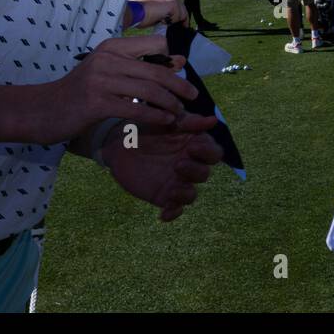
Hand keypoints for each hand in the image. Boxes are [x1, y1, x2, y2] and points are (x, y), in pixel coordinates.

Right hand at [37, 36, 195, 143]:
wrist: (43, 109)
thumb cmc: (80, 91)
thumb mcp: (108, 70)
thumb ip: (140, 65)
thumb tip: (179, 60)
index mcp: (113, 46)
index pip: (155, 44)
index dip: (173, 60)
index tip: (183, 77)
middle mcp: (108, 58)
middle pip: (156, 70)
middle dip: (179, 85)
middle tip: (193, 97)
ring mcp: (101, 80)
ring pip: (149, 91)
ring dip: (170, 104)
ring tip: (179, 113)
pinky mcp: (97, 103)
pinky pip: (136, 109)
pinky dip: (155, 116)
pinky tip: (165, 122)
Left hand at [101, 113, 223, 221]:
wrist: (120, 143)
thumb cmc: (147, 127)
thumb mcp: (167, 121)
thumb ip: (189, 121)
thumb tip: (214, 120)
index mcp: (196, 147)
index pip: (213, 153)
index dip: (207, 152)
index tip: (192, 147)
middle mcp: (191, 166)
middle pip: (204, 174)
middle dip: (194, 171)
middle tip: (178, 164)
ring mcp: (177, 182)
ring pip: (191, 194)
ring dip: (185, 194)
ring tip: (172, 190)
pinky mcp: (164, 196)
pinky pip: (175, 209)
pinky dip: (172, 213)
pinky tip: (163, 214)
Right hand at [130, 0, 186, 27]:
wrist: (135, 11)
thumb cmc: (141, 11)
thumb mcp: (157, 8)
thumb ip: (167, 10)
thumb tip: (172, 19)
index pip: (180, 6)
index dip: (179, 15)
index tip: (179, 23)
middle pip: (183, 10)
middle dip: (178, 19)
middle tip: (167, 24)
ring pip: (181, 16)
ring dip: (172, 21)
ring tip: (160, 20)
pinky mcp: (173, 5)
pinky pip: (177, 19)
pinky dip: (170, 22)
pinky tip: (160, 20)